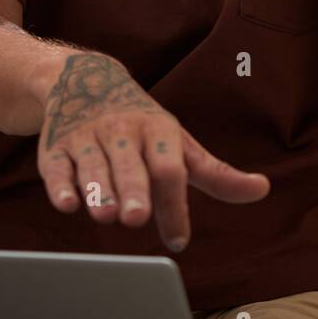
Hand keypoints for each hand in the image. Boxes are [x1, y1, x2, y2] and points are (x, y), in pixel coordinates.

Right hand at [35, 52, 270, 252]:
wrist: (83, 78)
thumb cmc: (143, 123)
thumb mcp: (179, 142)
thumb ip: (216, 172)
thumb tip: (262, 189)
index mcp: (158, 130)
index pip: (170, 168)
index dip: (175, 203)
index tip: (179, 240)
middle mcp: (122, 130)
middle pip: (131, 163)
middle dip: (133, 190)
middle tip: (136, 217)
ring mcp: (87, 137)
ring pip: (93, 164)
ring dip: (99, 190)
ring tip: (105, 215)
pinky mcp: (55, 146)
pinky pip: (56, 166)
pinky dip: (60, 185)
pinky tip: (68, 203)